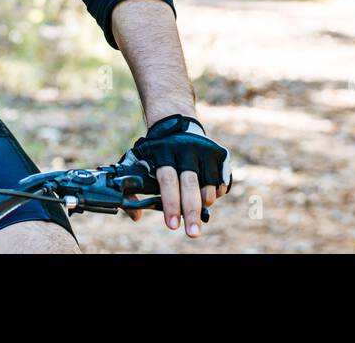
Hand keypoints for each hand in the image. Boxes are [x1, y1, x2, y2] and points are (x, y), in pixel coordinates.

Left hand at [119, 114, 232, 236]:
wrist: (176, 122)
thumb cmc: (155, 151)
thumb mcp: (139, 160)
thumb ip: (133, 190)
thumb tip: (136, 217)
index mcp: (163, 150)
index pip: (168, 179)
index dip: (171, 204)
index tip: (172, 225)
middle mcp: (185, 148)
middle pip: (190, 184)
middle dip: (191, 212)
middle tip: (192, 233)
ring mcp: (204, 149)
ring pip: (208, 186)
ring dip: (203, 203)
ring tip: (196, 212)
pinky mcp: (219, 153)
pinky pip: (220, 182)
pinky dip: (215, 194)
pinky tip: (206, 196)